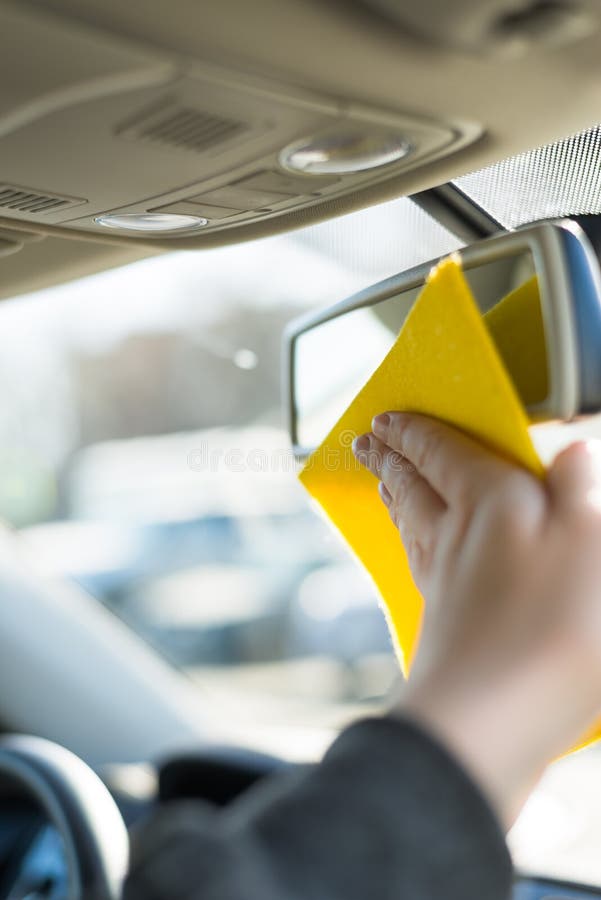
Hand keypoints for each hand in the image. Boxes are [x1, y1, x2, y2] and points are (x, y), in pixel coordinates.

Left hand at [353, 412, 600, 827]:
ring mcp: (442, 579)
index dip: (415, 430)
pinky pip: (416, 561)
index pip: (441, 451)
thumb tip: (572, 448)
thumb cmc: (548, 627)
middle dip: (390, 457)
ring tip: (383, 480)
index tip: (387, 416)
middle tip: (366, 441)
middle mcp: (453, 533)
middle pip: (411, 483)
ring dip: (395, 494)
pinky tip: (415, 548)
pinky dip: (409, 541)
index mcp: (488, 500)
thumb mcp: (590, 541)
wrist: (491, 719)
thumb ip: (577, 490)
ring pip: (410, 522)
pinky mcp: (441, 621)